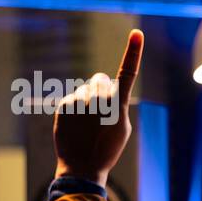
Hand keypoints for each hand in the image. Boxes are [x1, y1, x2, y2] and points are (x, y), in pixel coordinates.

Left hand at [53, 30, 143, 187]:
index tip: (137, 33)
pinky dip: (74, 109)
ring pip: (85, 91)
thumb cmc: (107, 149)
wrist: (82, 167)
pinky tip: (76, 127)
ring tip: (86, 125)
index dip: (134, 52)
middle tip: (101, 113)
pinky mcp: (64, 105)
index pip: (128, 73)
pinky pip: (72, 99)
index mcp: (118, 104)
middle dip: (101, 89)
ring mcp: (80, 101)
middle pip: (100, 80)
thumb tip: (104, 91)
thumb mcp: (122, 128)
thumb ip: (117, 105)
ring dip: (87, 102)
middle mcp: (99, 99)